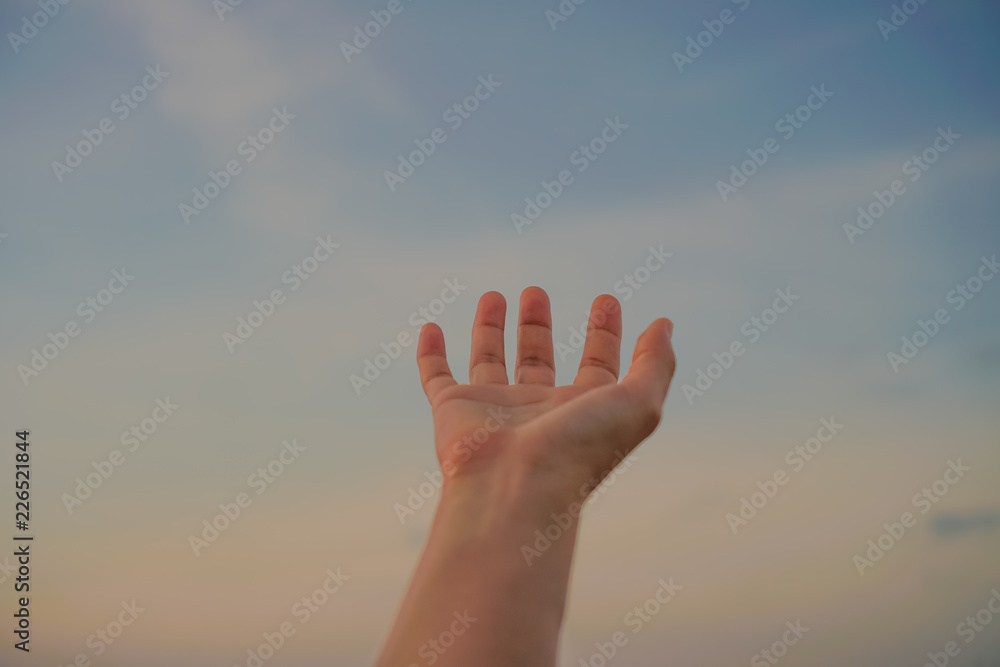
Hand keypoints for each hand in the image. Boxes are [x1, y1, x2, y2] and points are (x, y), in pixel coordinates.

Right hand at [416, 287, 675, 498]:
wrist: (516, 488)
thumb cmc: (579, 450)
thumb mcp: (637, 404)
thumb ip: (655, 364)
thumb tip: (664, 325)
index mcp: (581, 410)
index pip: (596, 365)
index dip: (605, 333)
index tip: (606, 300)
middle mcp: (537, 410)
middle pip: (538, 359)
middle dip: (538, 325)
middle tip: (536, 292)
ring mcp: (493, 409)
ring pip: (489, 361)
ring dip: (490, 329)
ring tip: (495, 296)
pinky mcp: (453, 411)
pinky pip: (437, 378)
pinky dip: (431, 355)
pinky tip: (431, 329)